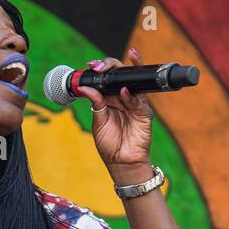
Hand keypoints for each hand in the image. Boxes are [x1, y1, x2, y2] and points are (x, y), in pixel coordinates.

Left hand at [77, 46, 153, 176]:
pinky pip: (139, 100)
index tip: (90, 66)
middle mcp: (122, 98)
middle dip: (110, 66)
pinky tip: (124, 91)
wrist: (121, 162)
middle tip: (99, 66)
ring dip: (124, 71)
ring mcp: (134, 104)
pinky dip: (131, 95)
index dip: (100, 70)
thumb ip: (95, 103)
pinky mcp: (144, 113)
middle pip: (120, 75)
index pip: (106, 79)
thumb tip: (85, 87)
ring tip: (112, 67)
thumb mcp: (98, 122)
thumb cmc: (109, 144)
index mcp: (109, 99)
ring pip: (132, 82)